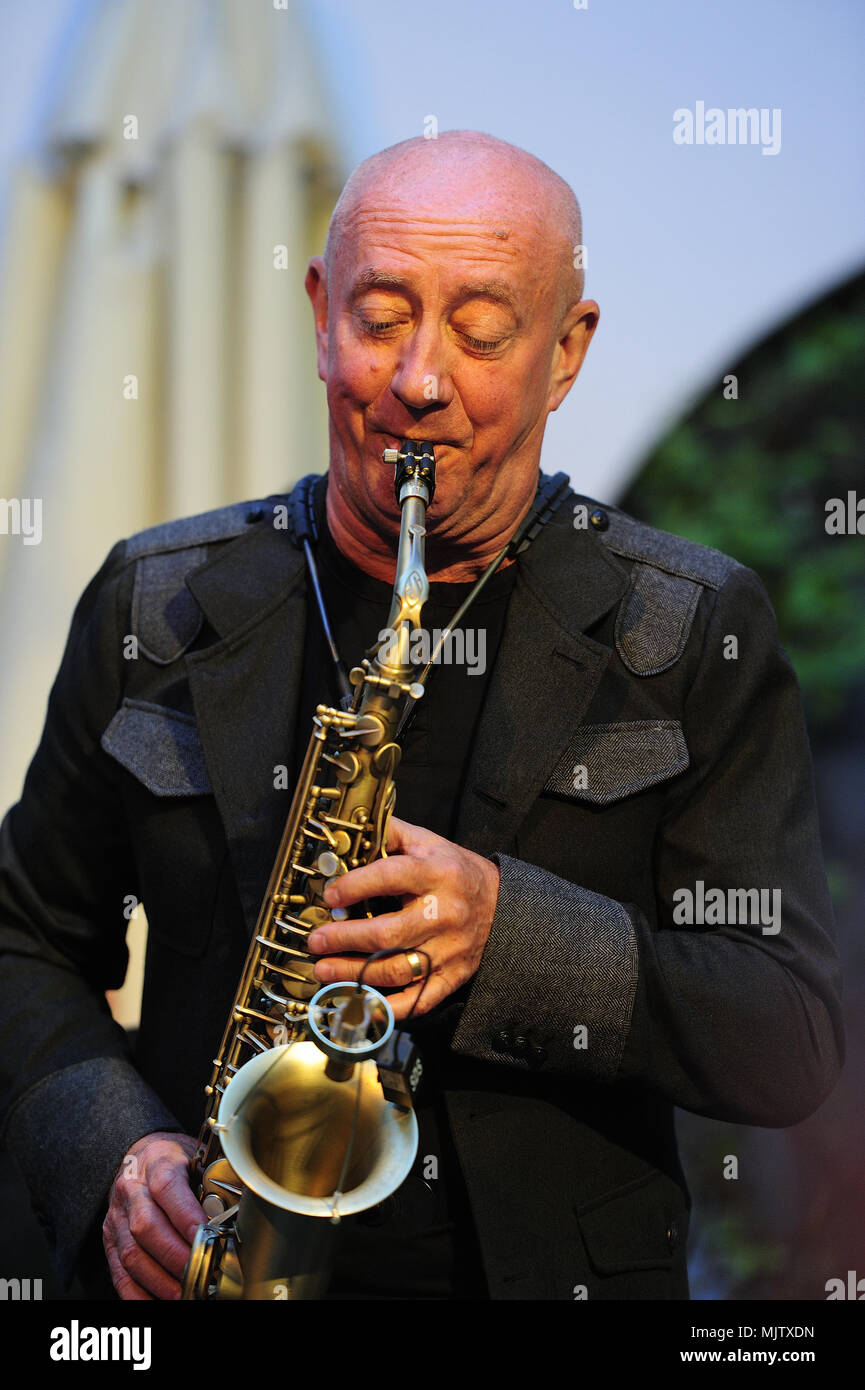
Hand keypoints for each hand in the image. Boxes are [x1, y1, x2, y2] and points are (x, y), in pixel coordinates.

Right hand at [102, 1130, 204, 1299]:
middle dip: (176, 1257)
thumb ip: (212, 1182)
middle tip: (201, 1274)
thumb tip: (237, 1213)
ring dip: (159, 1281)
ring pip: (131, 1254)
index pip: (168, 1188)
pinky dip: (137, 1294)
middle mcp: (132, 1190)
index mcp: (157, 1163)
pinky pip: (118, 1272)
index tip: (209, 1239)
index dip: (187, 1217)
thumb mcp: (195, 1157)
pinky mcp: (109, 1240)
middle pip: (146, 1227)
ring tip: (184, 1293)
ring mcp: (117, 1217)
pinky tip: (157, 1302)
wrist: (138, 1156)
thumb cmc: (174, 1160)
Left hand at [307, 816, 499, 1019]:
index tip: (330, 895)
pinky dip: (388, 1007)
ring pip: (396, 970)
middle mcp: (444, 913)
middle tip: (315, 941)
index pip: (390, 877)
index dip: (355, 886)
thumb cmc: (456, 871)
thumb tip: (350, 833)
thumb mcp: (428, 842)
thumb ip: (390, 833)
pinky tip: (360, 1001)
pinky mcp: (452, 976)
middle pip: (387, 933)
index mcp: (437, 874)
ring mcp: (449, 950)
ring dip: (354, 974)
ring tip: (323, 971)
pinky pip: (419, 1000)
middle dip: (344, 939)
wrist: (502, 905)